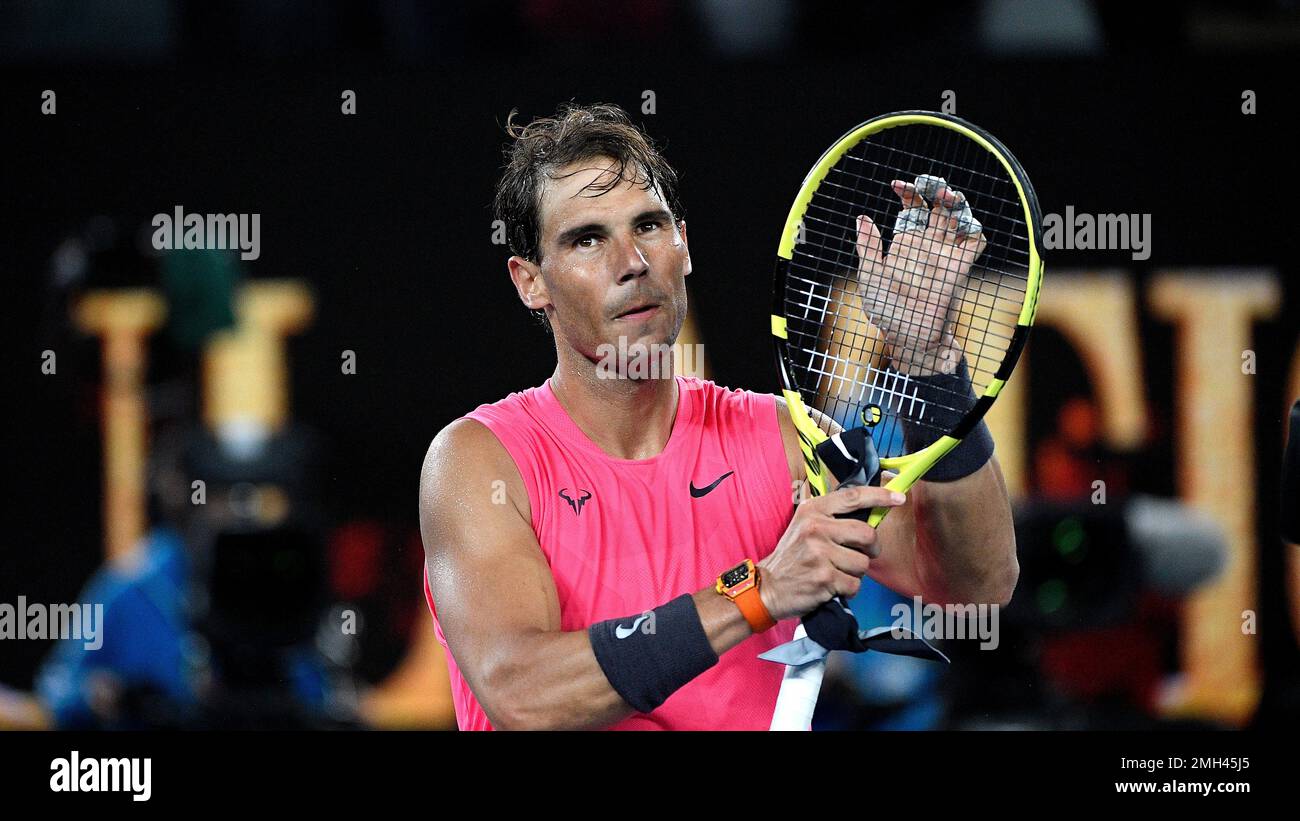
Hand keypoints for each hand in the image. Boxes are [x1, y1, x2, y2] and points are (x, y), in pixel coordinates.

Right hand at [758, 483, 906, 620]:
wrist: (768, 586)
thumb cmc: (792, 556)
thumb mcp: (804, 525)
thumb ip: (832, 517)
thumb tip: (871, 510)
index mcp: (813, 510)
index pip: (853, 496)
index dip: (880, 496)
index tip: (898, 497)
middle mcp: (816, 528)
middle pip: (867, 534)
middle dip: (871, 548)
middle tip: (864, 554)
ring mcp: (820, 553)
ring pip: (863, 563)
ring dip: (856, 572)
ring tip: (837, 572)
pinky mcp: (824, 578)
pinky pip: (855, 585)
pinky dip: (848, 589)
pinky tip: (833, 586)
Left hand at [854, 176, 987, 374]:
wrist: (909, 338)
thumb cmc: (886, 312)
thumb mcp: (870, 277)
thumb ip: (868, 248)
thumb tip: (862, 217)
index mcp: (904, 243)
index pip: (911, 208)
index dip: (909, 192)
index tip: (897, 184)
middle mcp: (926, 245)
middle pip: (937, 207)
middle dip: (936, 189)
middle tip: (930, 185)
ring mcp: (944, 256)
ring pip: (957, 218)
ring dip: (956, 202)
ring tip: (947, 197)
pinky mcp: (959, 269)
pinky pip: (975, 242)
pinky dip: (974, 228)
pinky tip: (962, 223)